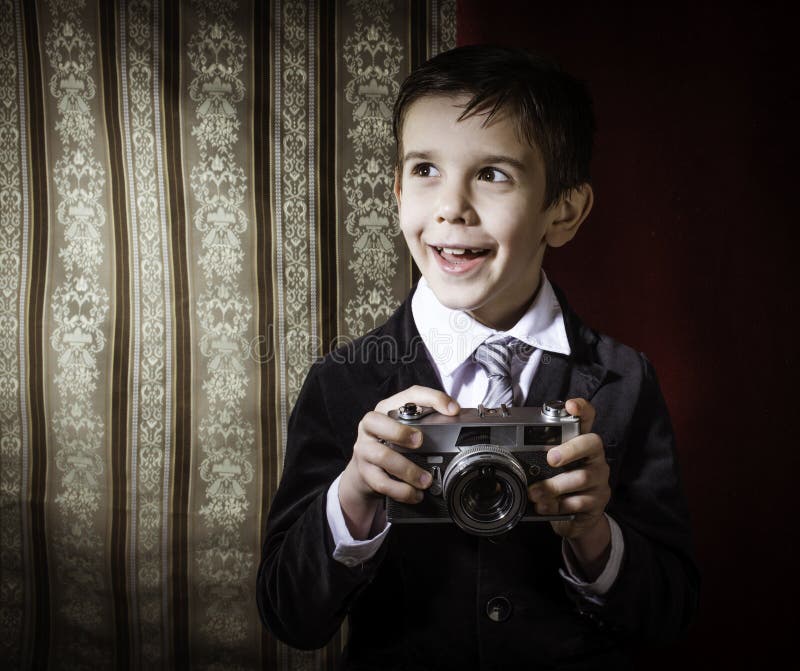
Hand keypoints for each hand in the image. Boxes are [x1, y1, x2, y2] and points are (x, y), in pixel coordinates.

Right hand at [339, 386, 459, 538]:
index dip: (432, 399)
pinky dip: (401, 490)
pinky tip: (415, 494)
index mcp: (387, 409)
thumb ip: (427, 423)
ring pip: (381, 456)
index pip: (409, 395)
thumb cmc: (393, 446)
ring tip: (426, 480)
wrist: (364, 473)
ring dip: (407, 469)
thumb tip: (460, 423)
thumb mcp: (406, 429)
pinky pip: (381, 482)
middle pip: (377, 421)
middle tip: (420, 441)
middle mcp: (371, 426)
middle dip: (400, 431)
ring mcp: (364, 449)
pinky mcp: (364, 472)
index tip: (452, 410)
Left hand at [527, 398, 610, 575]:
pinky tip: (544, 506)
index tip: (571, 405)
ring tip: (534, 492)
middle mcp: (594, 457)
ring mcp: (598, 479)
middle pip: (592, 443)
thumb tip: (504, 446)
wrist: (578, 518)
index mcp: (581, 442)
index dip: (582, 408)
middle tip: (550, 458)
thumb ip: (536, 453)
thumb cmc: (559, 483)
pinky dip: (557, 506)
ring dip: (554, 486)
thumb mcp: (549, 465)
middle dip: (570, 449)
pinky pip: (578, 502)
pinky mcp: (597, 502)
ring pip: (582, 477)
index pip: (588, 418)